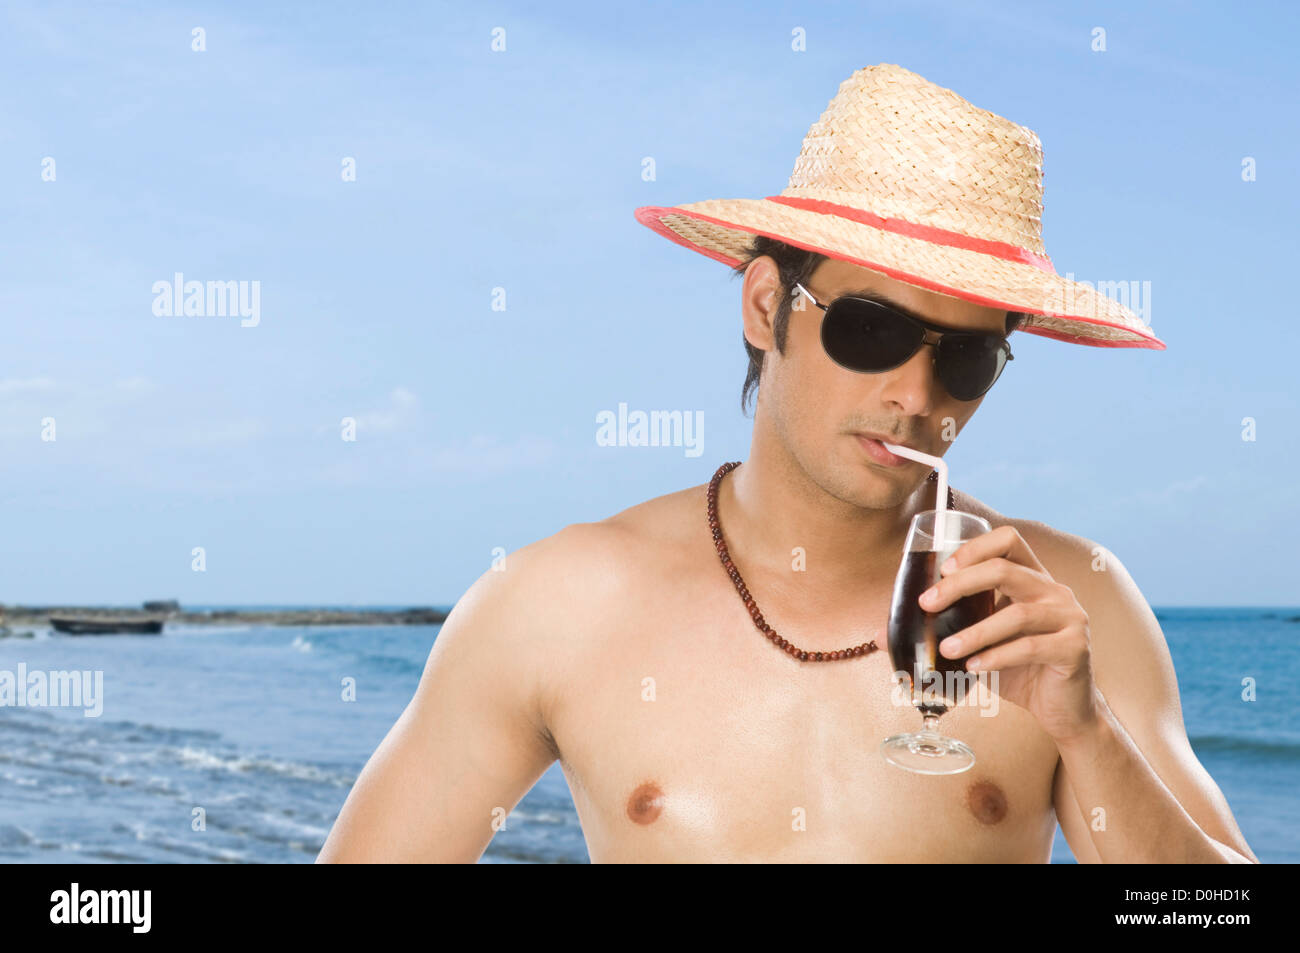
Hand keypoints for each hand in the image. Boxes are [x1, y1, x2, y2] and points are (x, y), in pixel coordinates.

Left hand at [917, 525, 1098, 743]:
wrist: (1063, 710)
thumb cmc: (1018, 670)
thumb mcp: (978, 644)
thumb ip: (939, 632)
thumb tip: (879, 636)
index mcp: (1032, 579)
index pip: (1009, 540)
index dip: (974, 547)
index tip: (942, 569)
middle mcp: (1054, 591)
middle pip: (1006, 569)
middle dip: (961, 583)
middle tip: (928, 604)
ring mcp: (1069, 618)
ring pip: (1018, 612)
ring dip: (975, 630)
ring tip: (945, 648)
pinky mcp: (1074, 649)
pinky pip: (1031, 647)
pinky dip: (997, 656)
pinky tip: (973, 667)